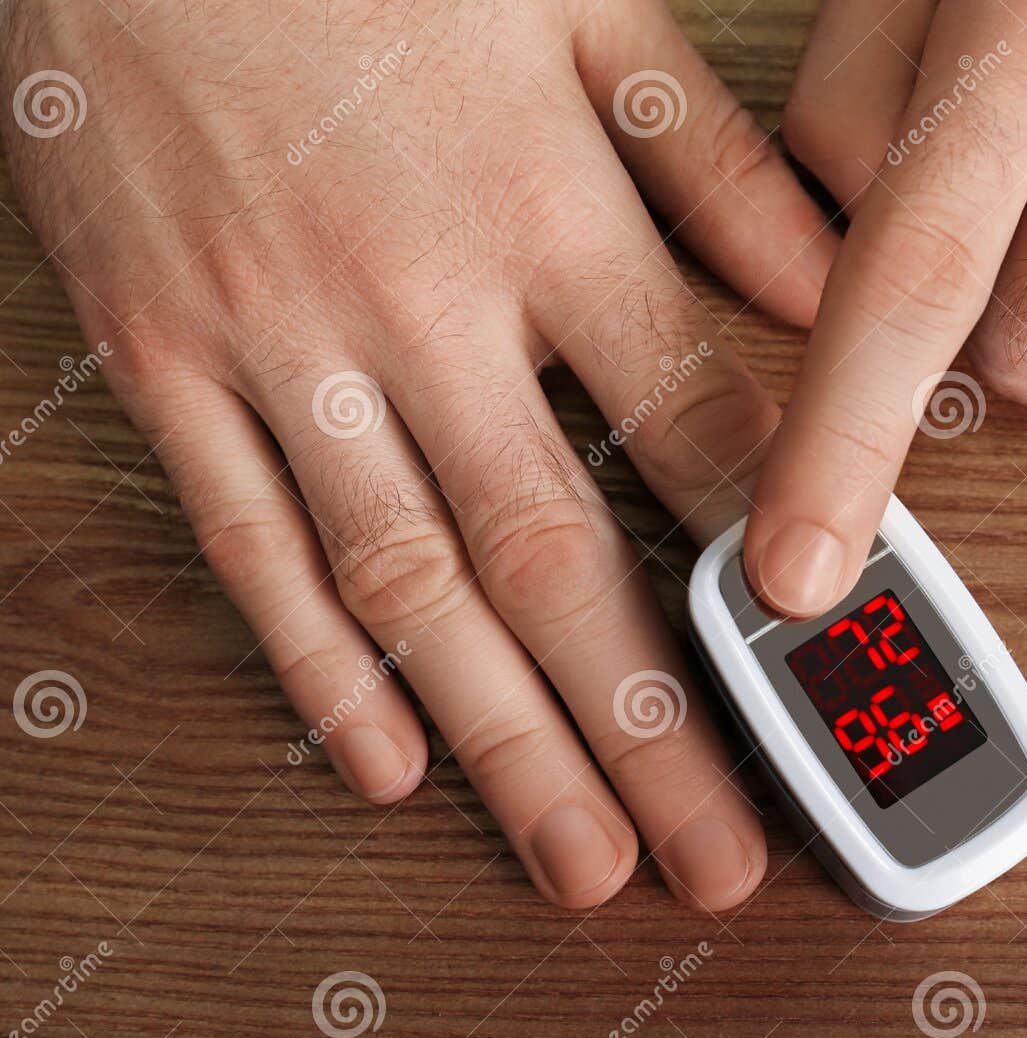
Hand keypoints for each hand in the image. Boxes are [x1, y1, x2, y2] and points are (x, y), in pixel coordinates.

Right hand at [2, 0, 837, 908]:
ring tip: (580, 858)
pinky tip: (388, 765)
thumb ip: (708, 155)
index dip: (775, 552)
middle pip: (555, 551)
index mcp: (539, 201)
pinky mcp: (161, 357)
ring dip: (501, 739)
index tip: (830, 666)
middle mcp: (416, 295)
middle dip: (647, 721)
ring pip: (407, 583)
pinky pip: (248, 539)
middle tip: (713, 853)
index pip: (693, 418)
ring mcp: (274, 339)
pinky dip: (317, 663)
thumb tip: (829, 286)